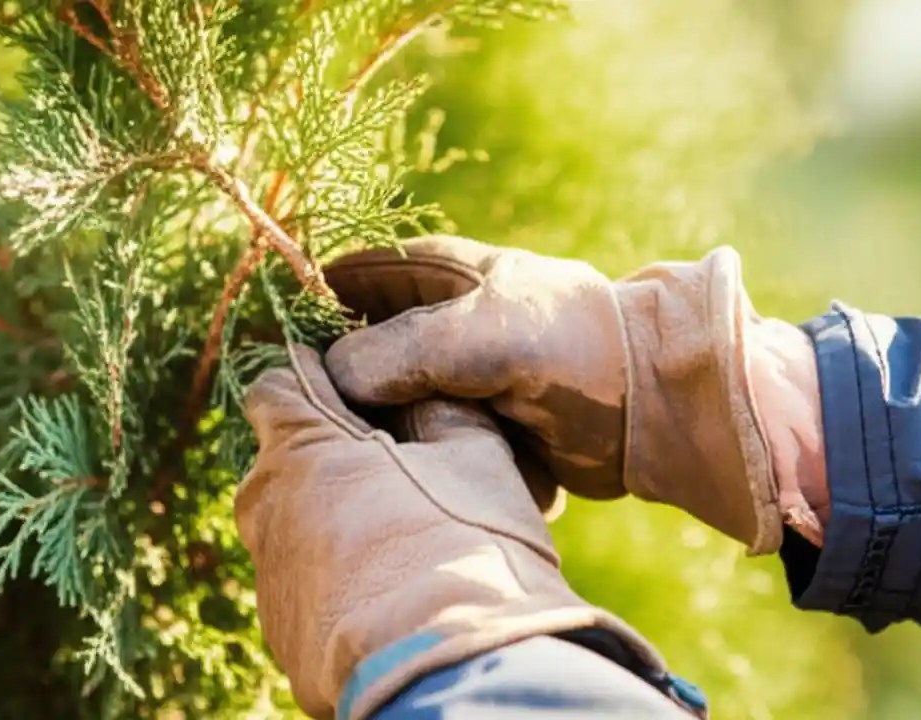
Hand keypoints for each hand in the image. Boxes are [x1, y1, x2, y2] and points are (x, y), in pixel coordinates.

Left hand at [236, 344, 668, 718]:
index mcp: (300, 447)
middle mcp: (265, 508)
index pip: (275, 386)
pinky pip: (303, 588)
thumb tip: (423, 392)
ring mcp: (268, 578)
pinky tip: (390, 595)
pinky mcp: (281, 634)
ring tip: (401, 543)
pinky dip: (335, 583)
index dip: (317, 383)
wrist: (455, 669)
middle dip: (326, 459)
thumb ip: (437, 406)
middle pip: (282, 461)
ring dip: (330, 524)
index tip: (360, 402)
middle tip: (395, 476)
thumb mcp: (475, 453)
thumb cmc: (467, 547)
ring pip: (292, 528)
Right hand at [325, 236, 823, 552]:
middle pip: (354, 349)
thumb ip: (401, 348)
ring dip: (375, 432)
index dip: (303, 310)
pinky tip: (405, 474)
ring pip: (381, 402)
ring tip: (362, 460)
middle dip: (335, 388)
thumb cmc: (572, 346)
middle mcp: (433, 320)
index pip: (343, 280)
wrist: (653, 403)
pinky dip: (413, 455)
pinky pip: (417, 438)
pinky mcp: (468, 421)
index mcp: (432, 272)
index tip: (268, 355)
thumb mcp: (482, 334)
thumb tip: (330, 377)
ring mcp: (451, 374)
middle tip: (309, 428)